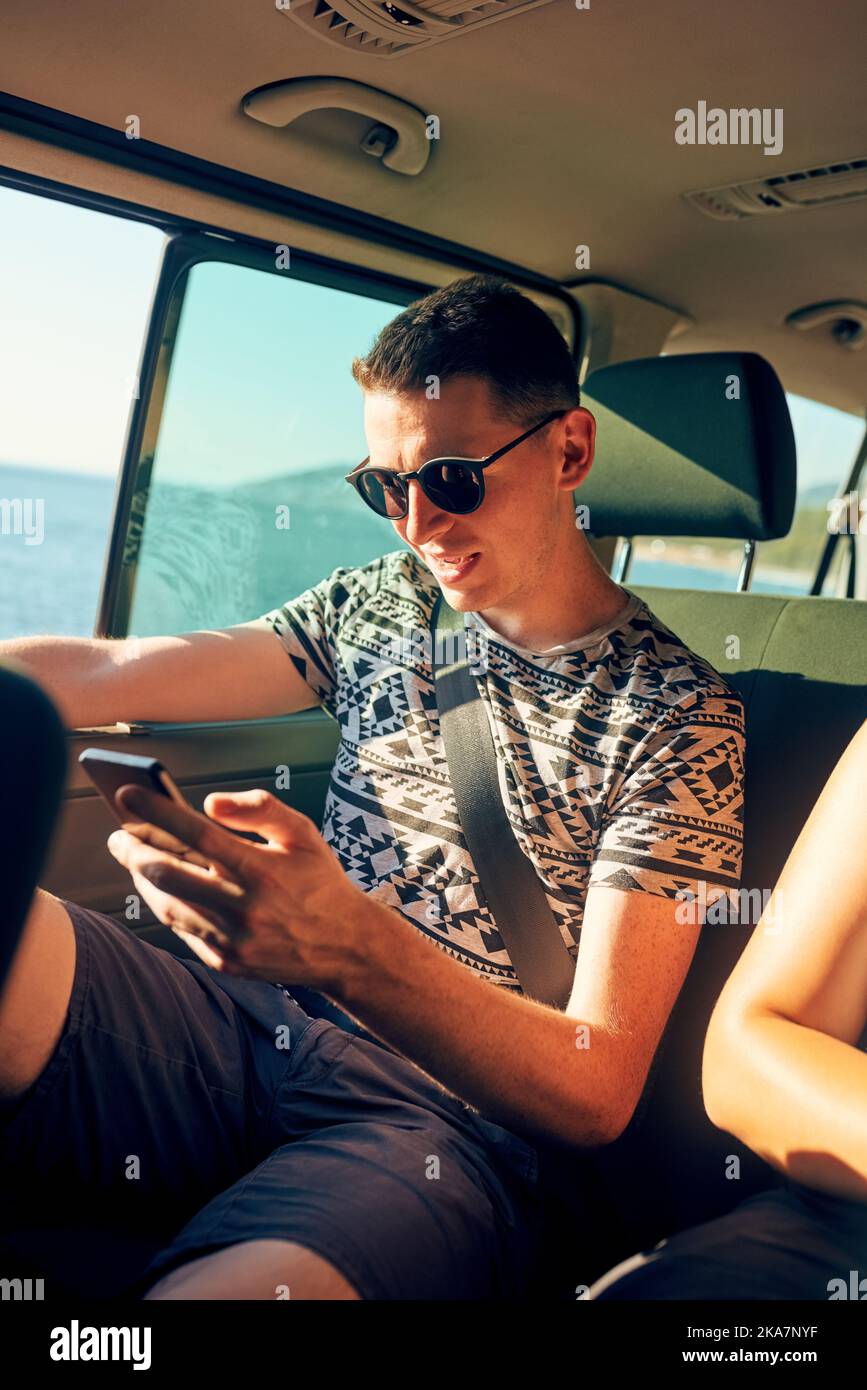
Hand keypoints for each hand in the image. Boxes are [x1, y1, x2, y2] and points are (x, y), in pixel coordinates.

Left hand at [106, 785, 366, 987]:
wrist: (344, 946)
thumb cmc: (319, 881)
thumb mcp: (303, 833)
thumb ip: (259, 808)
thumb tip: (209, 802)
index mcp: (262, 869)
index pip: (198, 834)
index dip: (158, 813)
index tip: (128, 795)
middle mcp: (245, 907)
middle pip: (167, 875)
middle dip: (133, 851)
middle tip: (119, 837)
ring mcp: (233, 940)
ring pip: (167, 907)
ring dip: (143, 881)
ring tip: (136, 861)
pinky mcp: (227, 963)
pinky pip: (183, 930)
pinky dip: (168, 906)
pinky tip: (163, 890)